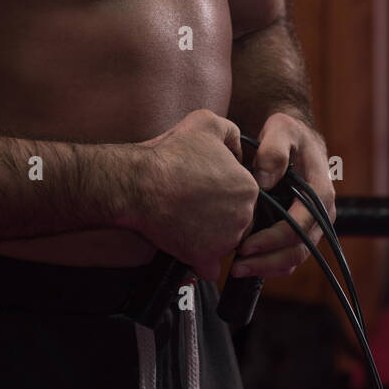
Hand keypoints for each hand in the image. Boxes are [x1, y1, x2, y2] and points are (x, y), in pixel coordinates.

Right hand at [128, 109, 258, 280]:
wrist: (140, 184)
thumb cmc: (171, 154)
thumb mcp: (206, 122)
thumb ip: (231, 131)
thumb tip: (238, 148)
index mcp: (248, 187)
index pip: (243, 194)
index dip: (222, 189)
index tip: (202, 185)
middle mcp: (244, 216)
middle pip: (237, 219)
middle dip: (219, 213)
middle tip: (192, 202)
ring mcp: (226, 241)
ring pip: (224, 241)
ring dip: (209, 235)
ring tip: (184, 218)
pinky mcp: (206, 259)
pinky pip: (210, 266)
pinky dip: (200, 260)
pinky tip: (185, 242)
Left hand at [229, 113, 334, 278]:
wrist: (294, 137)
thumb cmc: (287, 133)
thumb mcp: (281, 130)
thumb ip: (273, 151)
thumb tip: (264, 181)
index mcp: (320, 191)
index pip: (300, 225)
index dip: (273, 239)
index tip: (245, 244)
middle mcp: (323, 212)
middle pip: (299, 249)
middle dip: (267, 261)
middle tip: (236, 265)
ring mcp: (314, 223)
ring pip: (295, 257)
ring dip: (267, 267)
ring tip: (238, 268)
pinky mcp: (303, 228)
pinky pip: (290, 254)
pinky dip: (270, 262)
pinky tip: (248, 261)